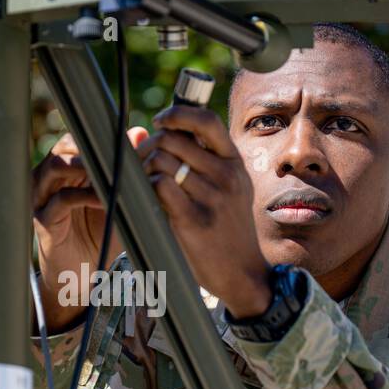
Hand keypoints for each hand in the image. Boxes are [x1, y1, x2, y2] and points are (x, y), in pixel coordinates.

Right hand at [33, 128, 148, 330]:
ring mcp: (41, 199)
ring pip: (56, 166)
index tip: (127, 144)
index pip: (75, 139)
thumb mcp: (115, 199)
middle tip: (119, 156)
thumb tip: (141, 133)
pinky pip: (62, 200)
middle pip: (63, 146)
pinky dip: (85, 197)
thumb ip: (126, 168)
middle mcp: (47, 180)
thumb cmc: (96, 235)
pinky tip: (105, 201)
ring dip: (86, 167)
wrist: (78, 276)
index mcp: (63, 170)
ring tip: (111, 174)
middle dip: (91, 148)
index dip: (98, 138)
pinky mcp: (43, 221)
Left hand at [138, 106, 271, 318]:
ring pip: (163, 161)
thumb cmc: (229, 228)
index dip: (178, 114)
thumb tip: (165, 132)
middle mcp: (226, 175)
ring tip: (145, 180)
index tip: (160, 121)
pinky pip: (160, 186)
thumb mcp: (231, 188)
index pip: (206, 121)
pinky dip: (147, 187)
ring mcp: (212, 198)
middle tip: (144, 160)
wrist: (244, 273)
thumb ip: (207, 160)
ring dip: (145, 168)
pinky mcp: (193, 220)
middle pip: (174, 140)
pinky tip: (149, 198)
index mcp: (235, 163)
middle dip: (150, 145)